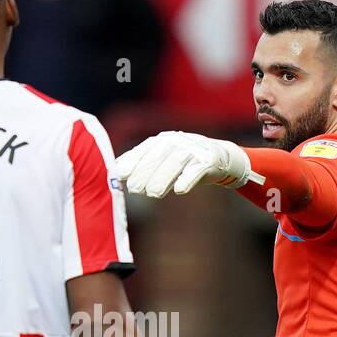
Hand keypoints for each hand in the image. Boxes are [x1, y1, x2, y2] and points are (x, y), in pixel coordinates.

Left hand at [116, 131, 262, 197]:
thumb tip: (115, 173)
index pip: (144, 151)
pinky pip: (198, 169)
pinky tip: (180, 191)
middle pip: (158, 156)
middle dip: (145, 172)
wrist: (221, 158)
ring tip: (153, 194)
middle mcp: (177, 141)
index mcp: (162, 141)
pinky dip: (188, 179)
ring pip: (176, 162)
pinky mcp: (209, 159)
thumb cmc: (185, 162)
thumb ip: (142, 164)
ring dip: (163, 178)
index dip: (131, 162)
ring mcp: (194, 149)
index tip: (119, 175)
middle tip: (134, 189)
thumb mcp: (163, 160)